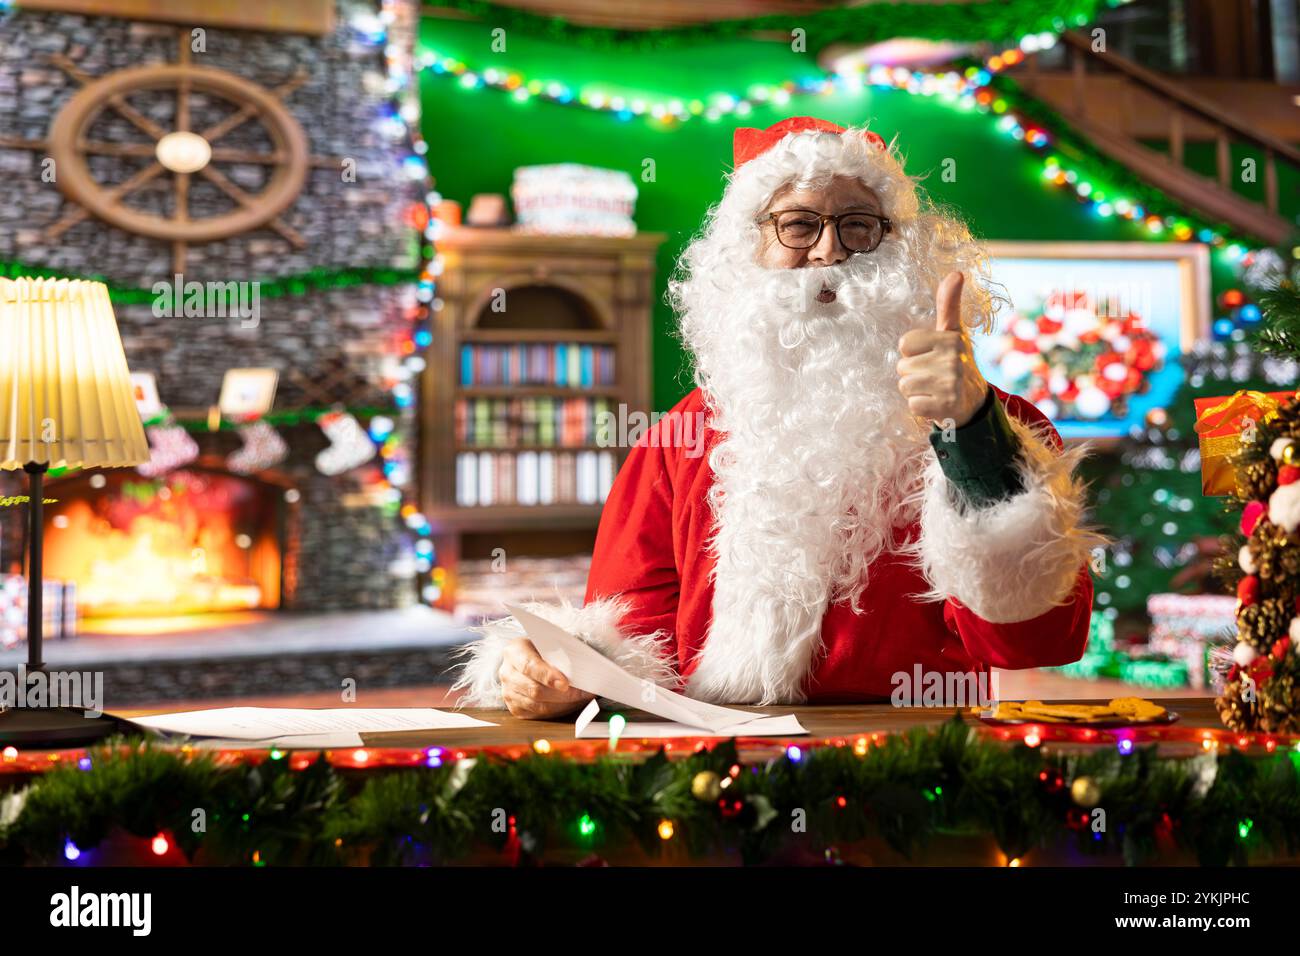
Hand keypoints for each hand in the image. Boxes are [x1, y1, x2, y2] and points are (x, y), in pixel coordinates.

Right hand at [498, 637, 595, 719]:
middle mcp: (507, 673)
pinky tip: (570, 704)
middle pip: (534, 690)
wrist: (526, 659)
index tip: (565, 683)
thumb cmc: (541, 650)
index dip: (548, 676)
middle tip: (583, 693)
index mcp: (514, 651)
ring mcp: (508, 692)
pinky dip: (557, 711)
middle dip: (562, 694)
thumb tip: (581, 669)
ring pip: (537, 706)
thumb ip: (558, 654)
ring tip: (581, 699)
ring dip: (563, 705)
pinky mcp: (515, 707)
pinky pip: (538, 715)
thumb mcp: (547, 644)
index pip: (530, 666)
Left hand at [897, 271, 988, 428]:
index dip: (913, 352)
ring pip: (905, 385)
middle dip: (913, 373)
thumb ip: (949, 304)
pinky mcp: (945, 406)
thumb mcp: (953, 333)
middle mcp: (953, 359)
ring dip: (914, 391)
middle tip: (933, 376)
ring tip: (933, 389)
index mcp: (951, 339)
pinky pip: (912, 405)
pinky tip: (935, 404)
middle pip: (902, 366)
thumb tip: (956, 272)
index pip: (905, 343)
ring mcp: (950, 383)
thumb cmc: (956, 363)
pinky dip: (920, 407)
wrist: (973, 402)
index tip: (930, 355)